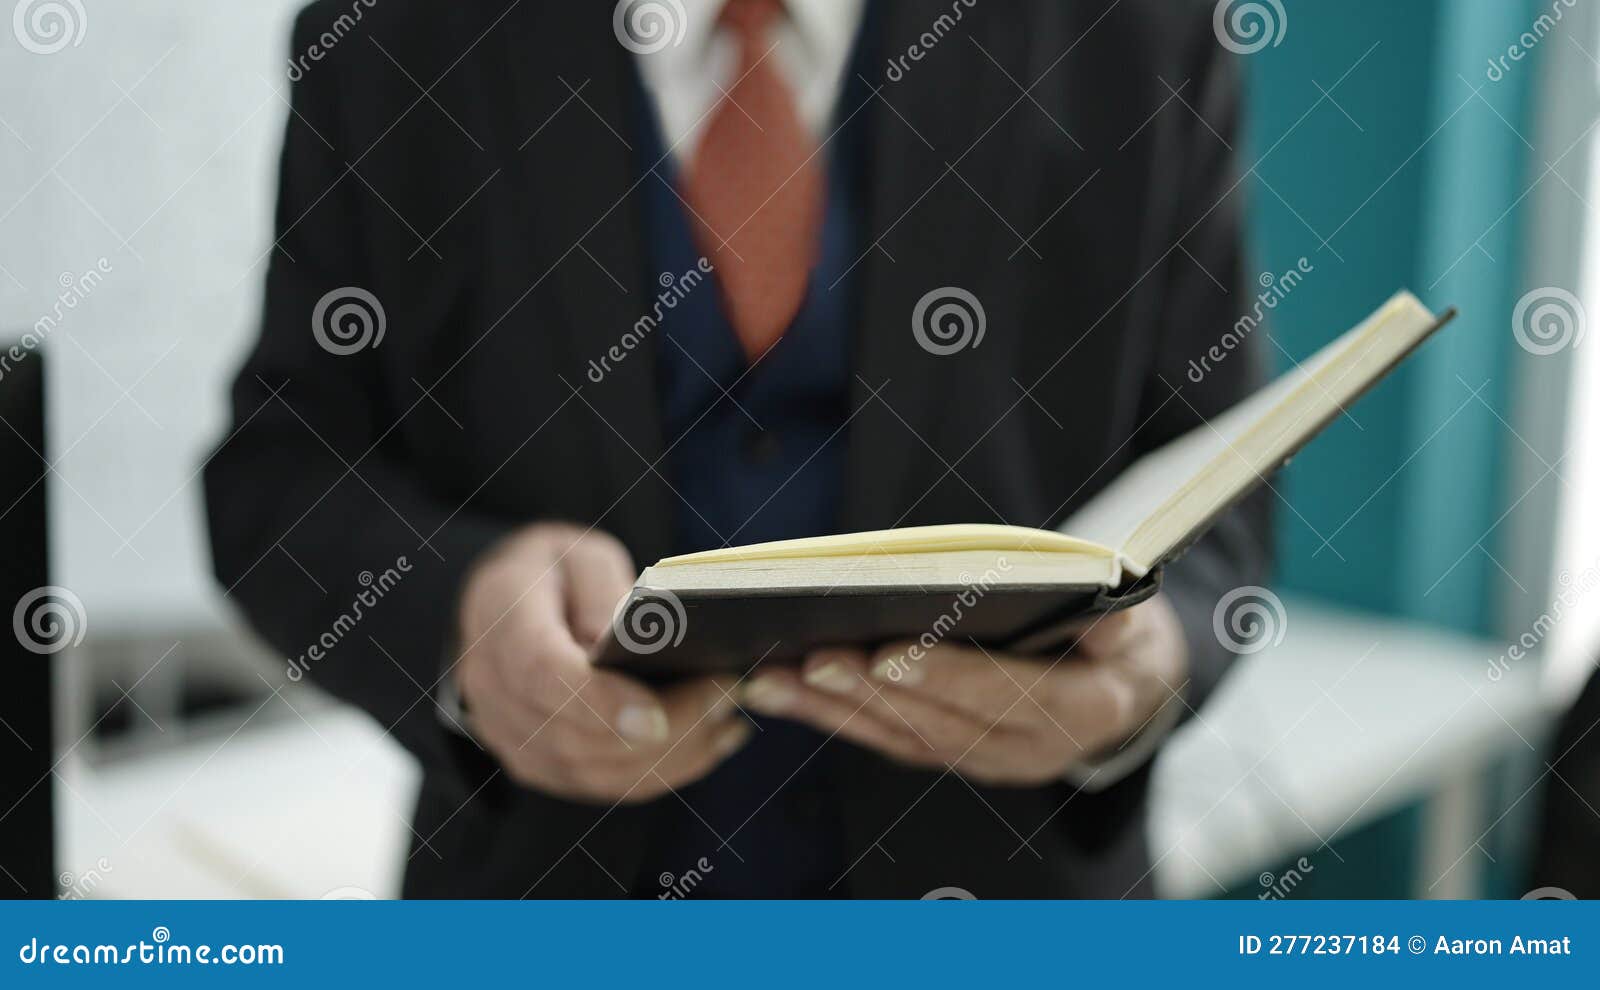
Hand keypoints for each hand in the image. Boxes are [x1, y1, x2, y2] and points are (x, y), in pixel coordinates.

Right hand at [454, 522, 750, 802]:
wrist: (503, 609)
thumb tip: (640, 646)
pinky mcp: (542, 764)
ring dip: (672, 756)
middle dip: (662, 729)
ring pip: (596, 772)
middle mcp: (494, 694)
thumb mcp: (579, 555)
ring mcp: (513, 739)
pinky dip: (665, 769)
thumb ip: (603, 593)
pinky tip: (713, 739)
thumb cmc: (552, 573)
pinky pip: (605, 783)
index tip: (659, 718)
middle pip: (577, 737)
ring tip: (730, 718)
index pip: (542, 677)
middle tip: (727, 696)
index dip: (599, 704)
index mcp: (502, 626)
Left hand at [739, 596, 1187, 785]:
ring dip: (833, 709)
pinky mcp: (948, 754)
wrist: (1127, 682)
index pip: (1011, 696)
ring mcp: (985, 760)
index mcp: (1084, 709)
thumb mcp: (1132, 612)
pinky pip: (885, 739)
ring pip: (901, 737)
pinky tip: (778, 691)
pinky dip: (830, 716)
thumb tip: (1100, 599)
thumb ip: (1113, 610)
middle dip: (873, 692)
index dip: (950, 677)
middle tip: (814, 658)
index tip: (890, 652)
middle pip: (942, 724)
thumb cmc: (1119, 629)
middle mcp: (1031, 750)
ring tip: (772, 677)